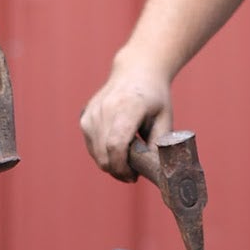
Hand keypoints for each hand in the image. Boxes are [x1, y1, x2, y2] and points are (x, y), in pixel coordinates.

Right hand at [79, 56, 173, 180]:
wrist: (136, 72)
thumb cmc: (154, 97)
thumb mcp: (165, 119)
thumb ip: (159, 145)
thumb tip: (154, 172)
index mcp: (128, 106)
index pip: (116, 145)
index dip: (122, 167)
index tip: (134, 176)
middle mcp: (105, 108)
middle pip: (103, 154)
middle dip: (117, 171)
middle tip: (133, 175)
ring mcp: (92, 113)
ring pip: (96, 153)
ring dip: (110, 164)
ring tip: (128, 160)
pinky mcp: (85, 117)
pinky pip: (92, 146)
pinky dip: (103, 154)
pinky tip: (118, 149)